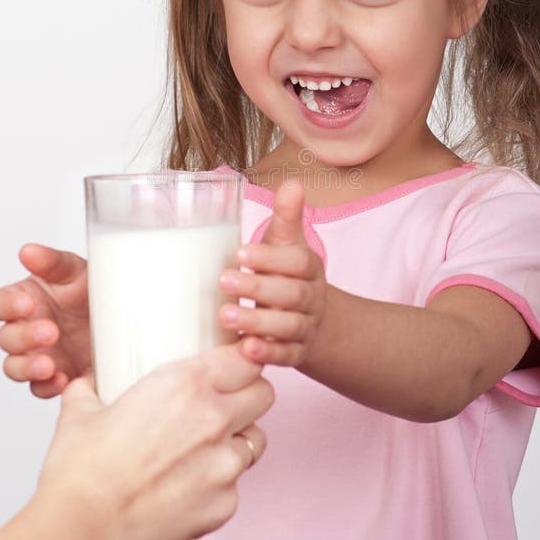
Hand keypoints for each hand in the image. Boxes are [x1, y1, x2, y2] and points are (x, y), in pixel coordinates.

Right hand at [0, 244, 90, 397]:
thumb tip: (28, 252)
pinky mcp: (55, 376)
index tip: (27, 304)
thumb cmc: (95, 292)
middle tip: (50, 332)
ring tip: (49, 364)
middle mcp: (28, 328)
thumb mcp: (79, 271)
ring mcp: (39, 354)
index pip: (0, 304)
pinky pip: (40, 388)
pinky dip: (47, 386)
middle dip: (25, 337)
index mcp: (27, 299)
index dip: (8, 306)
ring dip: (28, 366)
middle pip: (6, 338)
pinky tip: (62, 380)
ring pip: (15, 366)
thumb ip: (52, 262)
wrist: (127, 320)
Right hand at [37, 343, 273, 539]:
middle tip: (227, 403)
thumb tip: (87, 383)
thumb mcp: (81, 411)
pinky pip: (235, 487)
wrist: (84, 530)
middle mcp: (214, 419)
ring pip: (255, 441)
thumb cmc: (82, 472)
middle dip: (249, 395)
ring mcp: (225, 465)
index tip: (235, 365)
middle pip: (263, 394)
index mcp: (186, 384)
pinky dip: (218, 486)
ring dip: (238, 440)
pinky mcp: (225, 505)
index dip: (242, 360)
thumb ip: (91, 389)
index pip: (245, 359)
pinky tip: (187, 489)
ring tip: (207, 449)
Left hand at [218, 181, 327, 366]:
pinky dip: (268, 354)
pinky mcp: (297, 353)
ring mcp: (305, 328)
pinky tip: (245, 350)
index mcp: (309, 268)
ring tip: (225, 317)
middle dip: (258, 289)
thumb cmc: (289, 277)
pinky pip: (287, 357)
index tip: (240, 253)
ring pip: (288, 327)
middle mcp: (311, 298)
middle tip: (223, 282)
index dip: (271, 258)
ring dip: (258, 322)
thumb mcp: (289, 246)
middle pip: (292, 294)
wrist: (316, 323)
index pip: (297, 261)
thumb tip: (292, 182)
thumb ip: (287, 218)